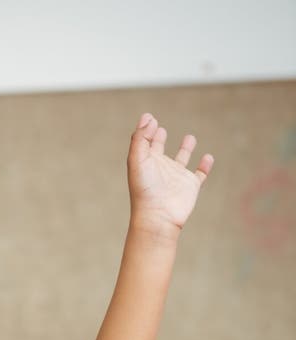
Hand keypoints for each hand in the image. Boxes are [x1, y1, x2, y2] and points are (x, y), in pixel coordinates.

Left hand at [127, 112, 213, 235]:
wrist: (158, 216)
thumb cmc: (145, 189)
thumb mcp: (137, 159)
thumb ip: (140, 138)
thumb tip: (148, 119)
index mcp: (146, 162)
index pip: (144, 143)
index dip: (146, 130)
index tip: (149, 118)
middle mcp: (160, 169)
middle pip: (159, 150)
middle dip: (158, 138)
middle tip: (158, 127)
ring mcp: (176, 177)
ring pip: (182, 159)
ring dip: (186, 149)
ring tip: (189, 137)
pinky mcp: (191, 186)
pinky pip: (200, 174)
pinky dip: (205, 166)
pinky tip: (208, 157)